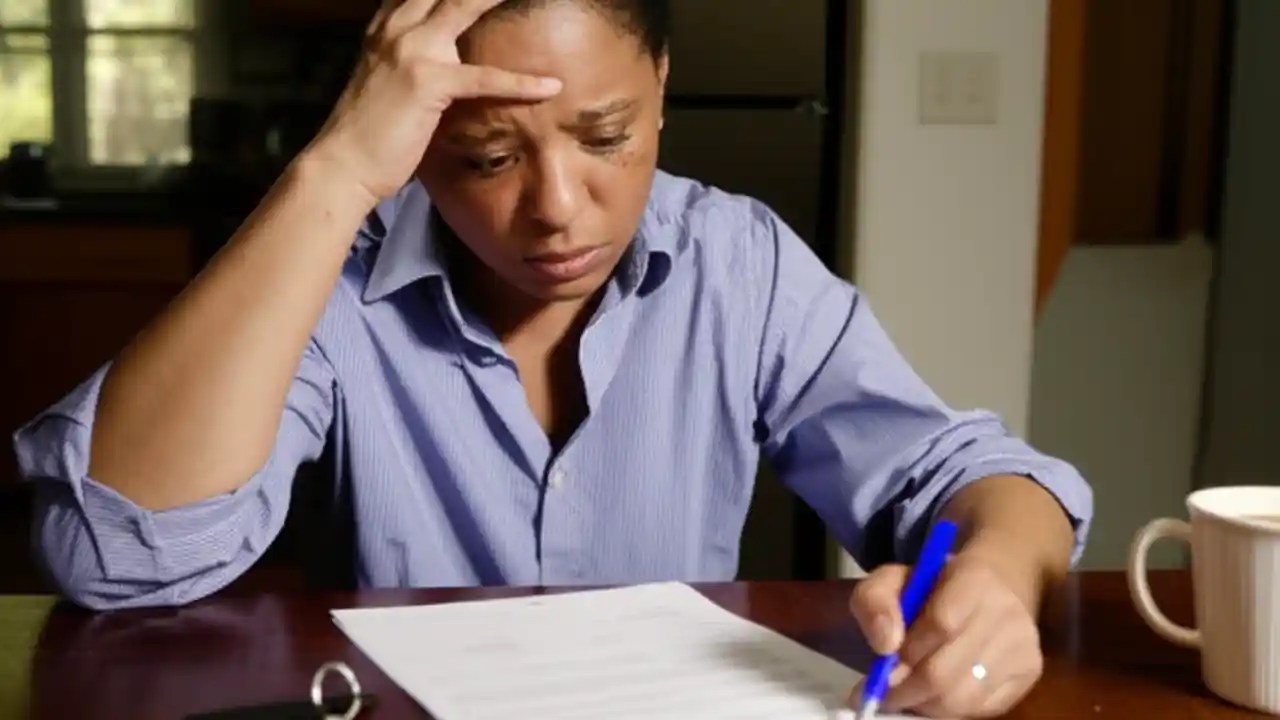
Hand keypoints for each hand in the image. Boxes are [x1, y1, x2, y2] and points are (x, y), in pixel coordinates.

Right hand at [305, 0, 562, 204]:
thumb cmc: (368, 133)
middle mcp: (397, 28)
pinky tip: (550, 86)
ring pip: (465, 6)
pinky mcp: (427, 82)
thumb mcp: (387, 81)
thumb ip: (412, 61)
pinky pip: (484, 77)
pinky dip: (521, 83)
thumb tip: (446, 61)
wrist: (342, 164)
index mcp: (387, 27)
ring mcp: (410, 50)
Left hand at [847, 550, 1044, 716]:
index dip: (906, 653)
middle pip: (946, 672)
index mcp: (974, 577)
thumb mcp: (891, 581)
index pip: (941, 623)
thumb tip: (885, 644)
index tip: (882, 666)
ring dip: (924, 705)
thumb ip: (874, 601)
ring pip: (962, 698)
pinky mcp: (1029, 674)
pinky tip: (934, 696)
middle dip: (906, 690)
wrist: (987, 592)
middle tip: (884, 694)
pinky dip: (948, 710)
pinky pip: (979, 709)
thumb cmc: (930, 588)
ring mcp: (1023, 645)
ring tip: (907, 694)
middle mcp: (1007, 611)